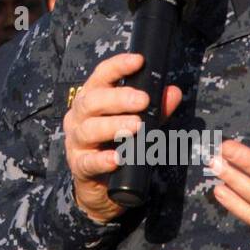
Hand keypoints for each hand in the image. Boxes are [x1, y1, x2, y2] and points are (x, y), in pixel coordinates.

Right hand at [63, 52, 182, 223]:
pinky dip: (102, 160)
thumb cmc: (117, 146)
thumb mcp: (139, 125)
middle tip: (143, 101)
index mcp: (91, 99)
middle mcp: (78, 117)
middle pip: (92, 101)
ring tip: (136, 126)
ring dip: (113, 126)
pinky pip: (88, 162)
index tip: (138, 61)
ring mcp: (76, 142)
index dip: (118, 66)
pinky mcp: (79, 167)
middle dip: (118, 98)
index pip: (101, 76)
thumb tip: (173, 92)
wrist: (100, 188)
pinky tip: (117, 158)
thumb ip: (156, 110)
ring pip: (89, 129)